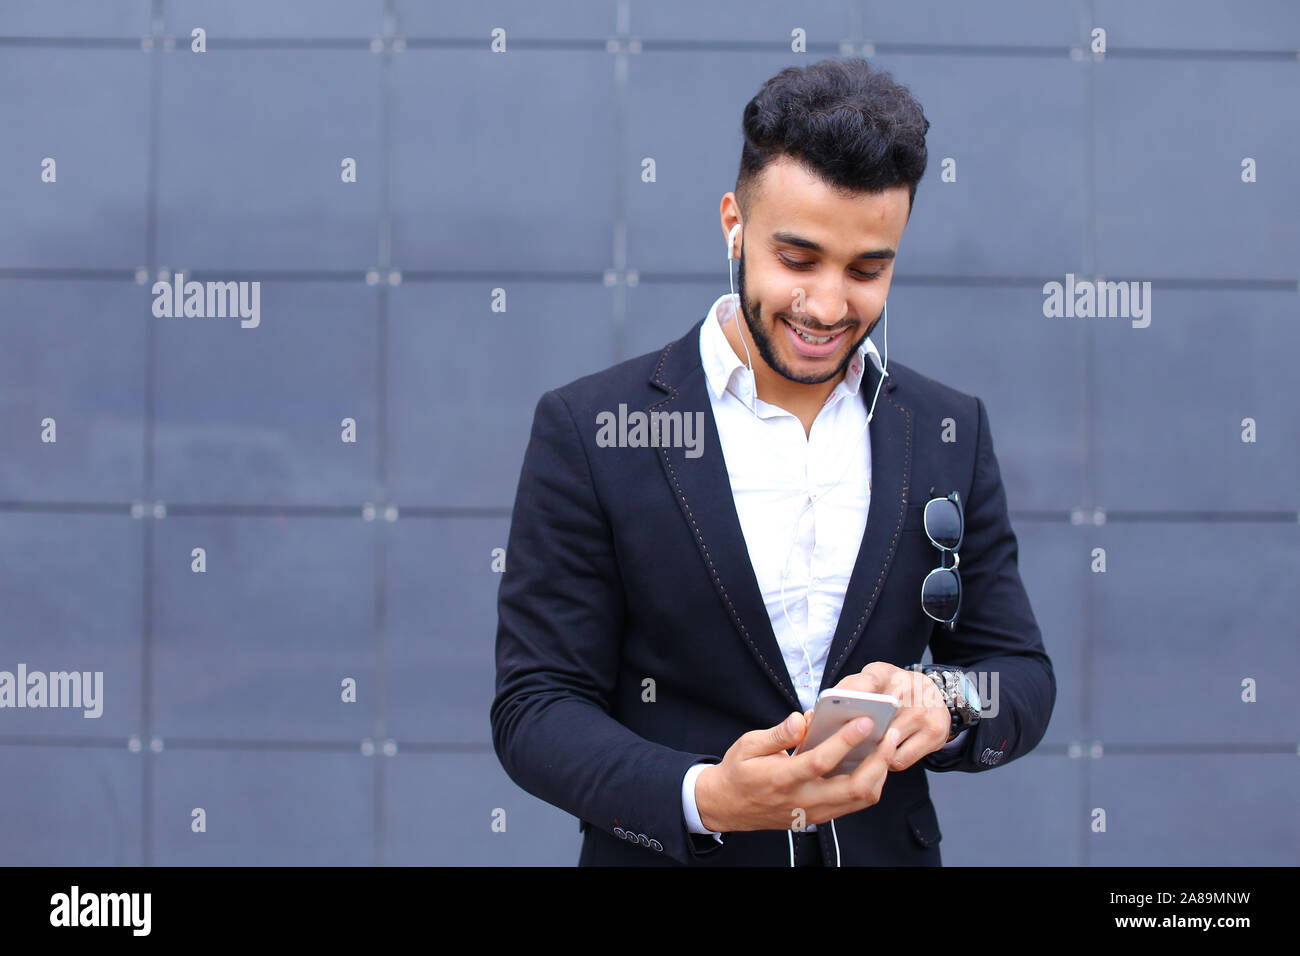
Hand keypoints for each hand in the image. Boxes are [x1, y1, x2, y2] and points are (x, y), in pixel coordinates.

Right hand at [695, 710, 901, 833]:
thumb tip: (801, 718)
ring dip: (879, 772)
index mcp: (781, 779)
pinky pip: (854, 804)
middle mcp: (802, 800)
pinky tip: (872, 761)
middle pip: (854, 788)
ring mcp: (814, 812)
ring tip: (885, 746)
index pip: (820, 761)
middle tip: (889, 734)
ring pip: (860, 799)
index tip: (864, 721)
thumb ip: (777, 734)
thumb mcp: (748, 745)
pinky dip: (870, 782)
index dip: (845, 740)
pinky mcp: (820, 817)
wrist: (728, 807)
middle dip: (878, 760)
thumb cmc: (739, 772)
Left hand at [825, 662, 951, 771]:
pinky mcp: (935, 734)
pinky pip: (899, 760)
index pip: (863, 684)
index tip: (828, 716)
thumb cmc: (892, 689)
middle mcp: (906, 689)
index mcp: (884, 673)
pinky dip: (887, 763)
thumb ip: (843, 693)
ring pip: (884, 746)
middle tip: (835, 748)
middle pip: (871, 722)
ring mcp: (923, 712)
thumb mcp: (871, 680)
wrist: (936, 693)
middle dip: (851, 737)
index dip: (846, 700)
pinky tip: (882, 755)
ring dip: (869, 754)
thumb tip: (810, 720)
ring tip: (859, 752)